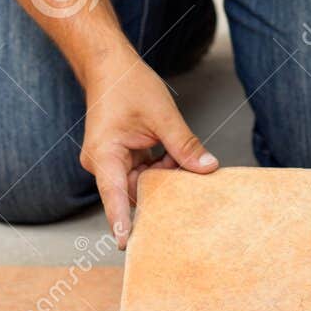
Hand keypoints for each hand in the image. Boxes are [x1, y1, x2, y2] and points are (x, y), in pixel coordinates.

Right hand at [79, 51, 218, 246]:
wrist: (109, 66)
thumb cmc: (128, 84)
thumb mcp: (162, 115)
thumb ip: (184, 145)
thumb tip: (208, 168)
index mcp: (105, 154)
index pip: (114, 195)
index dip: (122, 221)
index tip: (127, 245)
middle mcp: (102, 162)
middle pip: (133, 191)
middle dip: (162, 189)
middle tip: (189, 187)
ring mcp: (110, 161)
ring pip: (141, 182)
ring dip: (163, 175)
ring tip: (181, 159)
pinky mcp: (118, 157)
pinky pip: (141, 172)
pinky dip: (160, 165)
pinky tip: (173, 155)